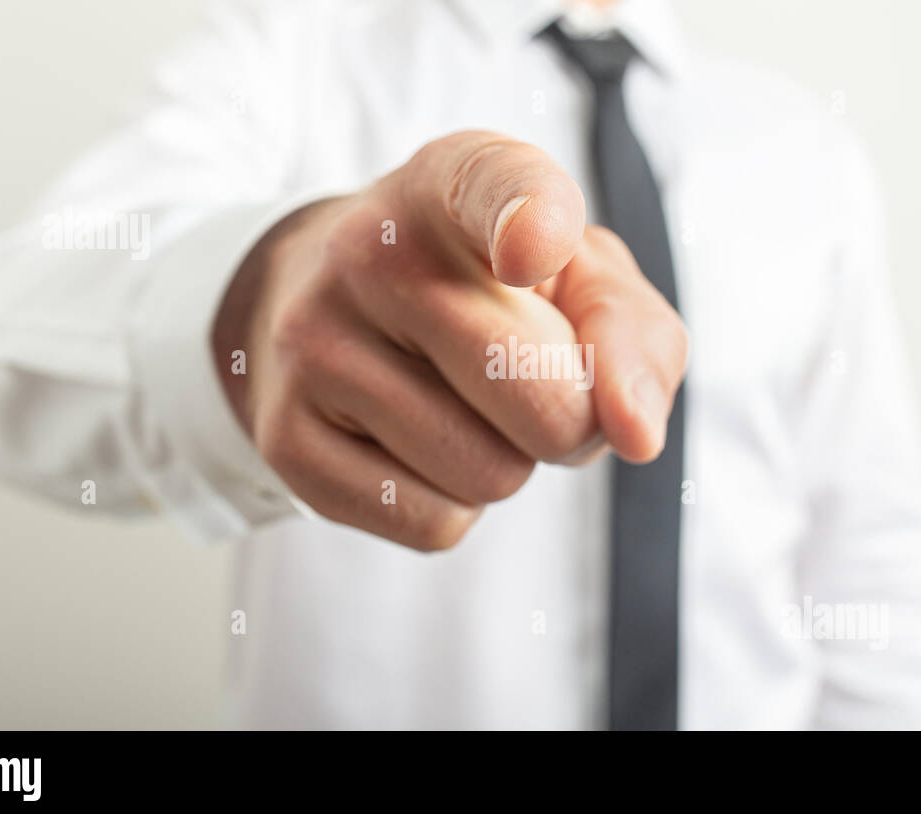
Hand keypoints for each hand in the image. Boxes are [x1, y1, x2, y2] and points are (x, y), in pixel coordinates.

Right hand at [213, 131, 686, 549]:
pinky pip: (434, 525)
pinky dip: (452, 507)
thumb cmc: (488, 292)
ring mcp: (312, 344)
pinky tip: (414, 445)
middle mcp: (368, 249)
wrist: (329, 305)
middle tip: (529, 383)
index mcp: (453, 182)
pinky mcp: (284, 438)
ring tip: (459, 404)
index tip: (533, 249)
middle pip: (545, 400)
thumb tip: (636, 433)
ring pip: (491, 476)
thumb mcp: (579, 280)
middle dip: (569, 421)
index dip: (530, 220)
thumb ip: (635, 337)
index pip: (495, 187)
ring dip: (505, 463)